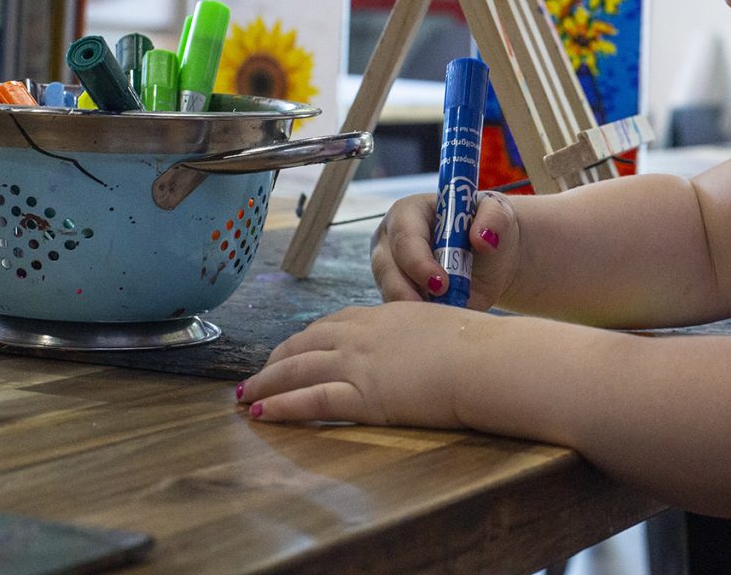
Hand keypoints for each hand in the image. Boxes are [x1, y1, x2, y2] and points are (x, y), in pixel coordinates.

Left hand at [237, 301, 491, 425]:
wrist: (485, 361)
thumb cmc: (479, 347)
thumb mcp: (446, 329)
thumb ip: (424, 336)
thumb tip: (429, 350)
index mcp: (386, 315)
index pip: (336, 323)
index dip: (309, 337)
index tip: (294, 348)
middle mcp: (364, 334)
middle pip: (306, 342)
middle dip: (276, 358)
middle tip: (258, 373)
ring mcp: (360, 363)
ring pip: (297, 369)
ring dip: (266, 382)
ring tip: (245, 395)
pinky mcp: (362, 394)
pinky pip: (310, 399)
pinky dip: (281, 406)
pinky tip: (261, 414)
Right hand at [369, 192, 520, 309]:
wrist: (493, 258)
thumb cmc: (489, 227)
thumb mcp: (498, 213)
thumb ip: (494, 218)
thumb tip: (483, 238)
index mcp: (409, 213)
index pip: (405, 238)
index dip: (419, 263)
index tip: (443, 284)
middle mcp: (391, 240)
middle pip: (386, 268)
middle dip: (409, 290)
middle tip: (439, 304)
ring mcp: (389, 269)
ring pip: (388, 293)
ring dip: (413, 308)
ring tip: (442, 313)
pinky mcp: (396, 294)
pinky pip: (397, 312)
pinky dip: (416, 320)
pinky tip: (437, 322)